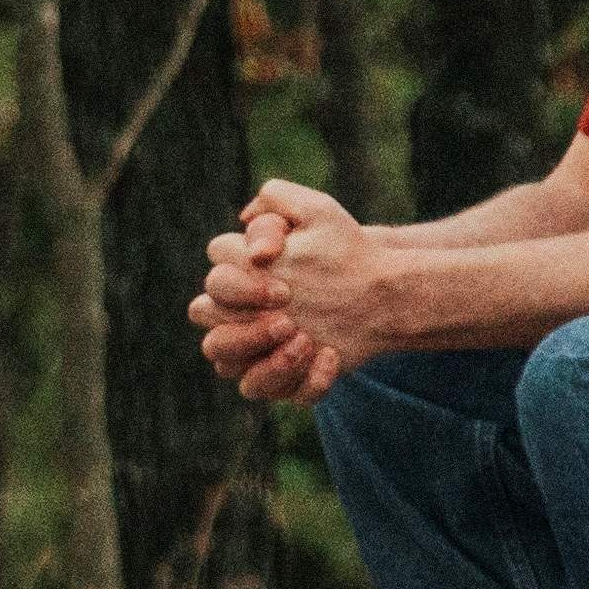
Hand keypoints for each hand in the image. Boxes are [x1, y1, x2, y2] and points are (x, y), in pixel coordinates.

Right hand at [198, 201, 400, 405]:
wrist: (383, 291)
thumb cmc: (345, 249)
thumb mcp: (318, 212)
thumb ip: (277, 200)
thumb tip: (243, 220)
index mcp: (239, 275)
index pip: (215, 282)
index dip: (241, 285)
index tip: (282, 286)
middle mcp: (238, 314)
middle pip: (205, 324)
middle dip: (244, 325)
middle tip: (288, 318)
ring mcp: (255, 349)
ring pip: (224, 365)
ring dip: (263, 356)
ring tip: (306, 340)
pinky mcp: (280, 378)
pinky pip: (268, 389)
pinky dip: (301, 380)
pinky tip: (331, 356)